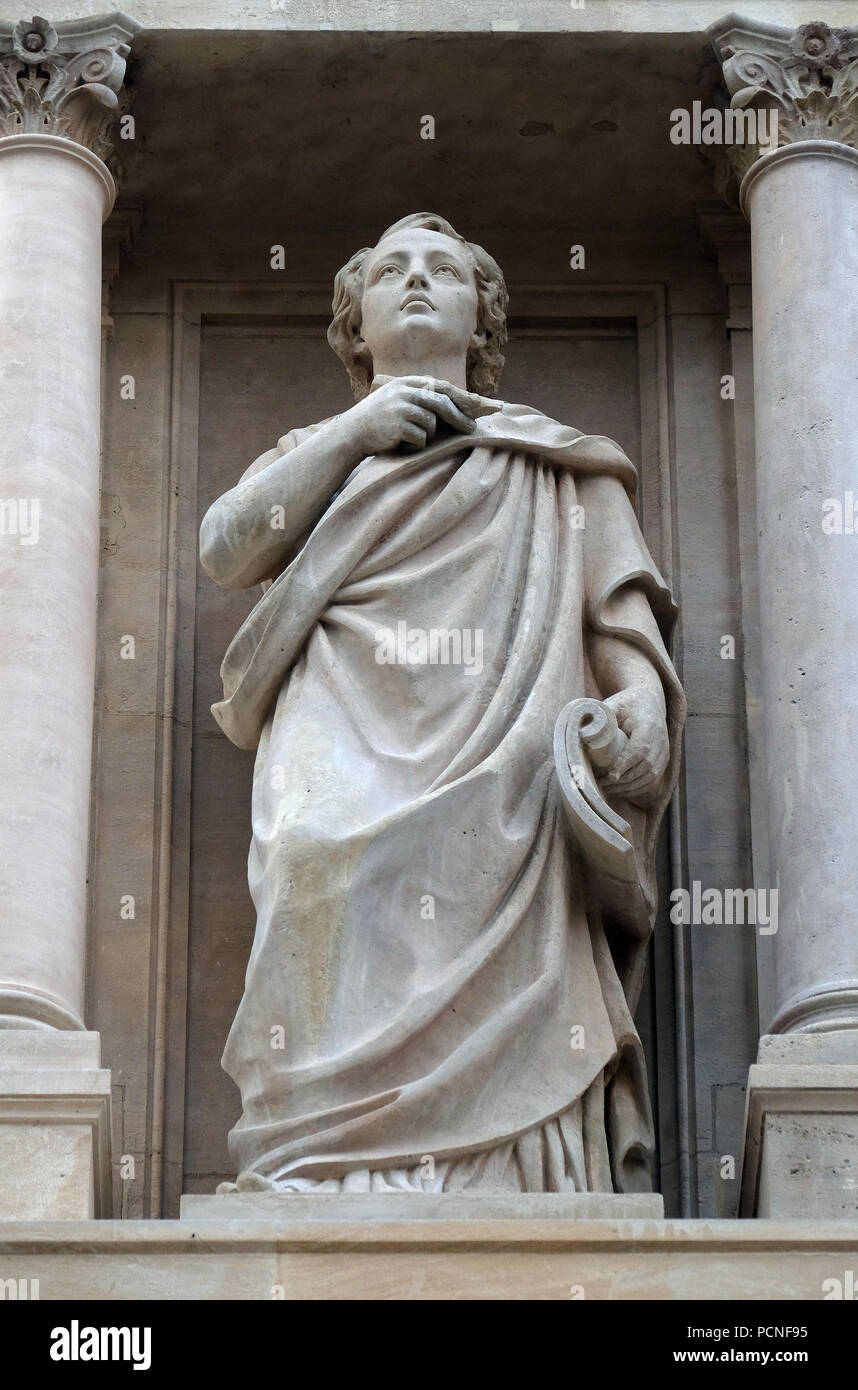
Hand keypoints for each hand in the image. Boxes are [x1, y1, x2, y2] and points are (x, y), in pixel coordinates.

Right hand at [344, 375, 497, 454]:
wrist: (351, 434)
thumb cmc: (378, 421)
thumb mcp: (397, 400)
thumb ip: (419, 398)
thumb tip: (453, 406)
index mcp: (406, 383)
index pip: (442, 388)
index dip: (463, 397)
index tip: (483, 405)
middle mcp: (405, 391)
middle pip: (442, 403)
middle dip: (459, 418)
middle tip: (473, 429)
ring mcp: (401, 407)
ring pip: (432, 424)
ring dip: (425, 435)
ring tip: (406, 436)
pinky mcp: (399, 424)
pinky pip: (421, 438)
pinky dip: (415, 445)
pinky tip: (399, 443)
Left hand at [601, 685, 669, 805]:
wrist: (649, 700)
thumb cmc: (626, 704)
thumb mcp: (612, 705)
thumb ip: (598, 718)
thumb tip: (578, 734)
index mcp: (648, 724)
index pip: (640, 749)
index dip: (625, 764)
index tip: (609, 775)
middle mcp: (660, 739)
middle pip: (645, 766)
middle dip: (623, 780)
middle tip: (602, 785)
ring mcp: (664, 751)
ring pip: (650, 776)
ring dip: (629, 787)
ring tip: (608, 790)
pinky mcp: (663, 759)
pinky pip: (653, 779)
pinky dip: (637, 788)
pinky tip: (621, 790)